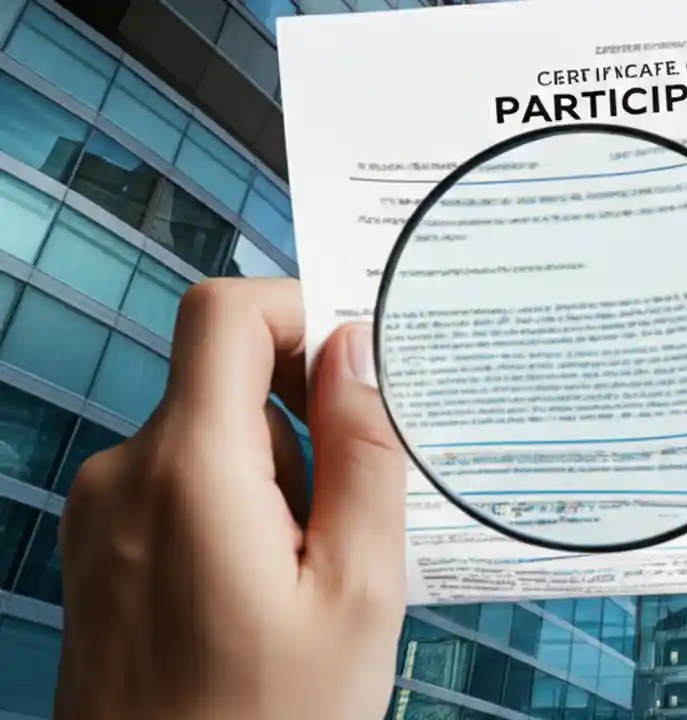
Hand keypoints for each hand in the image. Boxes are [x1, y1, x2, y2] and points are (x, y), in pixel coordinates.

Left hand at [55, 279, 405, 719]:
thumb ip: (364, 455)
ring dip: (278, 481)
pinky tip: (269, 592)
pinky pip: (181, 488)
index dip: (298, 312)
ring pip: (212, 442)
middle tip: (356, 517)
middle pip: (228, 382)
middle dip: (307, 425)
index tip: (357, 369)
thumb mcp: (357, 590)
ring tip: (312, 579)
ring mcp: (102, 516)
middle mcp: (125, 475)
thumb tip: (356, 349)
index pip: (225, 314)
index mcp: (189, 470)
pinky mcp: (101, 552)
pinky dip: (238, 511)